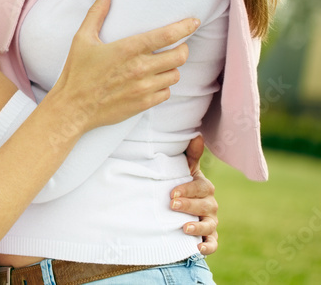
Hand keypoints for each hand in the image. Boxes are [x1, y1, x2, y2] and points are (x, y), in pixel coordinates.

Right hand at [53, 0, 197, 131]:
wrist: (73, 107)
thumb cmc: (77, 72)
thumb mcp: (82, 39)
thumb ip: (96, 13)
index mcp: (128, 49)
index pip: (167, 35)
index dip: (185, 27)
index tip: (193, 22)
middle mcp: (140, 68)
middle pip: (180, 56)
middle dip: (182, 49)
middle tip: (176, 46)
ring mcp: (144, 87)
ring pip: (175, 75)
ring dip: (171, 68)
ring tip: (161, 65)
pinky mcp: (144, 103)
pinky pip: (166, 92)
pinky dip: (163, 86)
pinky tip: (152, 82)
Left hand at [169, 135, 218, 254]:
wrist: (177, 206)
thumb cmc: (180, 183)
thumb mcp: (183, 169)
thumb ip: (190, 155)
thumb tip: (197, 136)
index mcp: (204, 187)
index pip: (200, 188)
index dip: (187, 190)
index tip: (172, 193)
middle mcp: (210, 204)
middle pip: (205, 206)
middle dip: (189, 205)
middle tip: (172, 205)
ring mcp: (210, 221)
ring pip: (210, 225)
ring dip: (198, 227)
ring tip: (184, 228)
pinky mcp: (209, 236)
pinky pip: (213, 243)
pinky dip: (208, 247)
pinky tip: (198, 248)